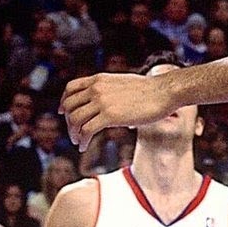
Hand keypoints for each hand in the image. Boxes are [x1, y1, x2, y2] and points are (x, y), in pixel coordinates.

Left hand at [60, 70, 178, 145]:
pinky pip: (87, 130)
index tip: (63, 112)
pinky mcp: (109, 116)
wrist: (164, 91)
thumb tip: (108, 105)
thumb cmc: (149, 90)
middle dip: (69, 122)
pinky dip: (83, 141)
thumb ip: (110, 90)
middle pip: (70, 106)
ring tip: (79, 142)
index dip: (64, 101)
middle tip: (74, 134)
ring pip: (75, 119)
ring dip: (74, 133)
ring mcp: (102, 101)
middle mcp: (97, 88)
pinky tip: (84, 147)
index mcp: (99, 79)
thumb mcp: (123, 83)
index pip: (71, 88)